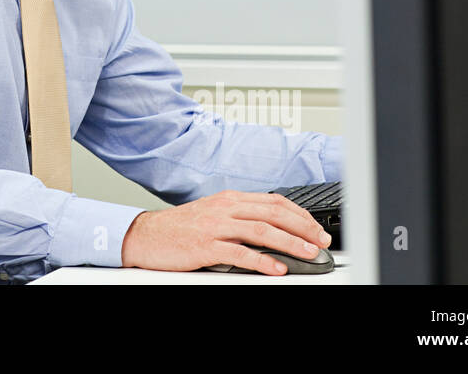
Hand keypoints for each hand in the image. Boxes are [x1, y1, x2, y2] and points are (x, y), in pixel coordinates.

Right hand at [120, 190, 332, 275]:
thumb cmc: (179, 228)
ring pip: (261, 230)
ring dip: (290, 243)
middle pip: (273, 213)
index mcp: (229, 199)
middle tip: (321, 242)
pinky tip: (276, 268)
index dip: (300, 215)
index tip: (317, 229)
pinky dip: (261, 261)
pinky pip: (239, 253)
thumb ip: (240, 217)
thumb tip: (274, 229)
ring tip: (308, 254)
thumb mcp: (213, 214)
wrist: (145, 235)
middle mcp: (225, 208)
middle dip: (303, 228)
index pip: (274, 201)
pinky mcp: (205, 246)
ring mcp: (215, 226)